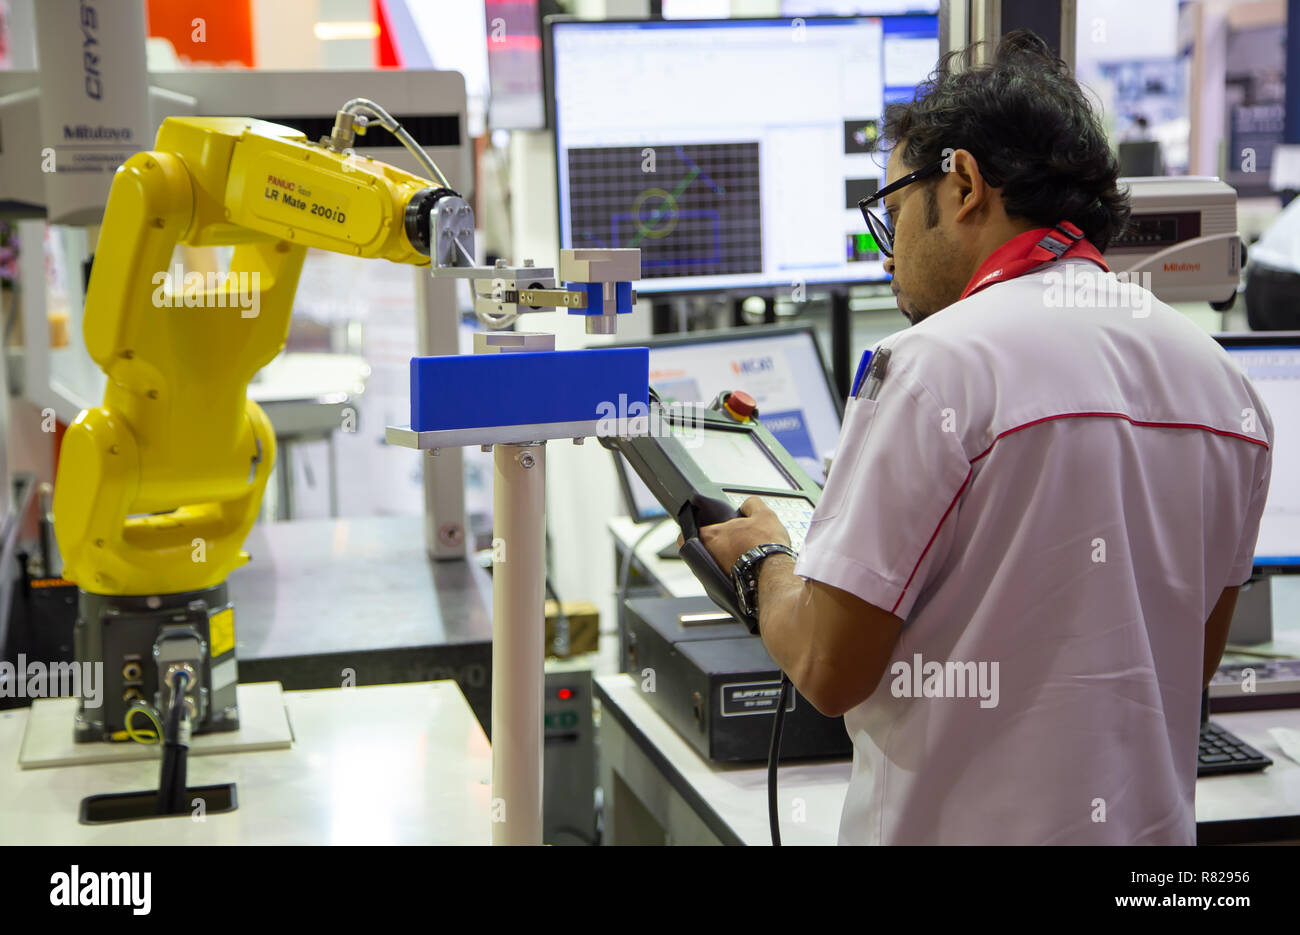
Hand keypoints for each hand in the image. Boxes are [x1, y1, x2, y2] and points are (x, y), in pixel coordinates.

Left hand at [677, 497, 791, 572]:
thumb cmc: (765, 545)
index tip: (704, 529)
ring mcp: (715, 575)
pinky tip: (749, 568)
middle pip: (702, 551)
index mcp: (711, 536)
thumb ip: (752, 504)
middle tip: (732, 540)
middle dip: (715, 545)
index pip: (685, 535)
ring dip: (724, 560)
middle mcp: (708, 557)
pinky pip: (725, 578)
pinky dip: (733, 573)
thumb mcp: (763, 514)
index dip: (693, 531)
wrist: (774, 573)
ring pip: (713, 566)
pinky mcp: (726, 588)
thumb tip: (748, 506)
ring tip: (744, 554)